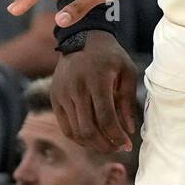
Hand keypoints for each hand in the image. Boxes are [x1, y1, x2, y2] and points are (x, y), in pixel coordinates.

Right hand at [51, 30, 138, 153]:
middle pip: (88, 129)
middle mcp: (76, 88)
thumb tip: (129, 131)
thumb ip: (128, 101)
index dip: (117, 136)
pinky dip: (79, 137)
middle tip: (118, 148)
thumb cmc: (110, 55)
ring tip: (107, 144)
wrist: (82, 37)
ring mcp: (62, 94)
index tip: (127, 145)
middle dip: (105, 145)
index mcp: (97, 80)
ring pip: (75, 131)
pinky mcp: (54, 98)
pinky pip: (65, 126)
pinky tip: (92, 138)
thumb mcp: (127, 71)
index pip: (105, 118)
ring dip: (92, 144)